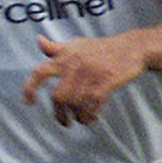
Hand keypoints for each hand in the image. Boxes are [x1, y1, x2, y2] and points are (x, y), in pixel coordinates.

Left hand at [22, 32, 145, 126]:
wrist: (133, 47)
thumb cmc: (102, 48)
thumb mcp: (77, 45)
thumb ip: (56, 48)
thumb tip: (39, 41)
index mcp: (65, 57)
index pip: (40, 72)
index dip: (30, 88)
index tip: (28, 102)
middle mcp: (75, 64)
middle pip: (58, 97)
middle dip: (59, 114)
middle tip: (64, 121)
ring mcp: (91, 73)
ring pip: (75, 103)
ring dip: (77, 117)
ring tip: (81, 119)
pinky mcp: (106, 81)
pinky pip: (92, 104)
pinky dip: (90, 115)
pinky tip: (92, 118)